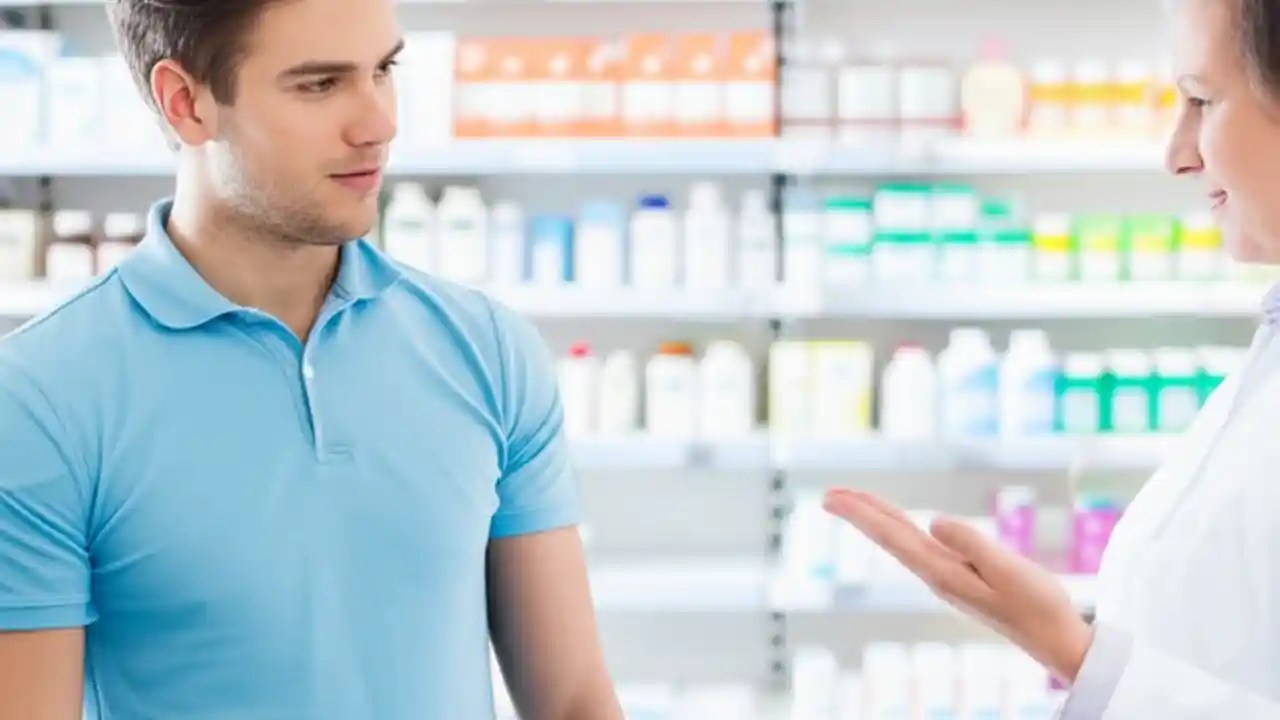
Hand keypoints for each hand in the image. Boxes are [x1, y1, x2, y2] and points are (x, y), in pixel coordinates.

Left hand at [823, 488, 1093, 683]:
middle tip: (829, 494)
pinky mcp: (960, 578)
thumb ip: (971, 544)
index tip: (833, 497)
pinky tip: (895, 525)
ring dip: (877, 518)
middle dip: (860, 512)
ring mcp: (947, 577)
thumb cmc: (1037, 604)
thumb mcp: (1008, 570)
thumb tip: (933, 522)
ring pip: (902, 540)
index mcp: (943, 572)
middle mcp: (937, 575)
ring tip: (854, 501)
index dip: (862, 513)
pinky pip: (919, 546)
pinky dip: (901, 529)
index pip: (892, 535)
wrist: (1055, 639)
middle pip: (890, 536)